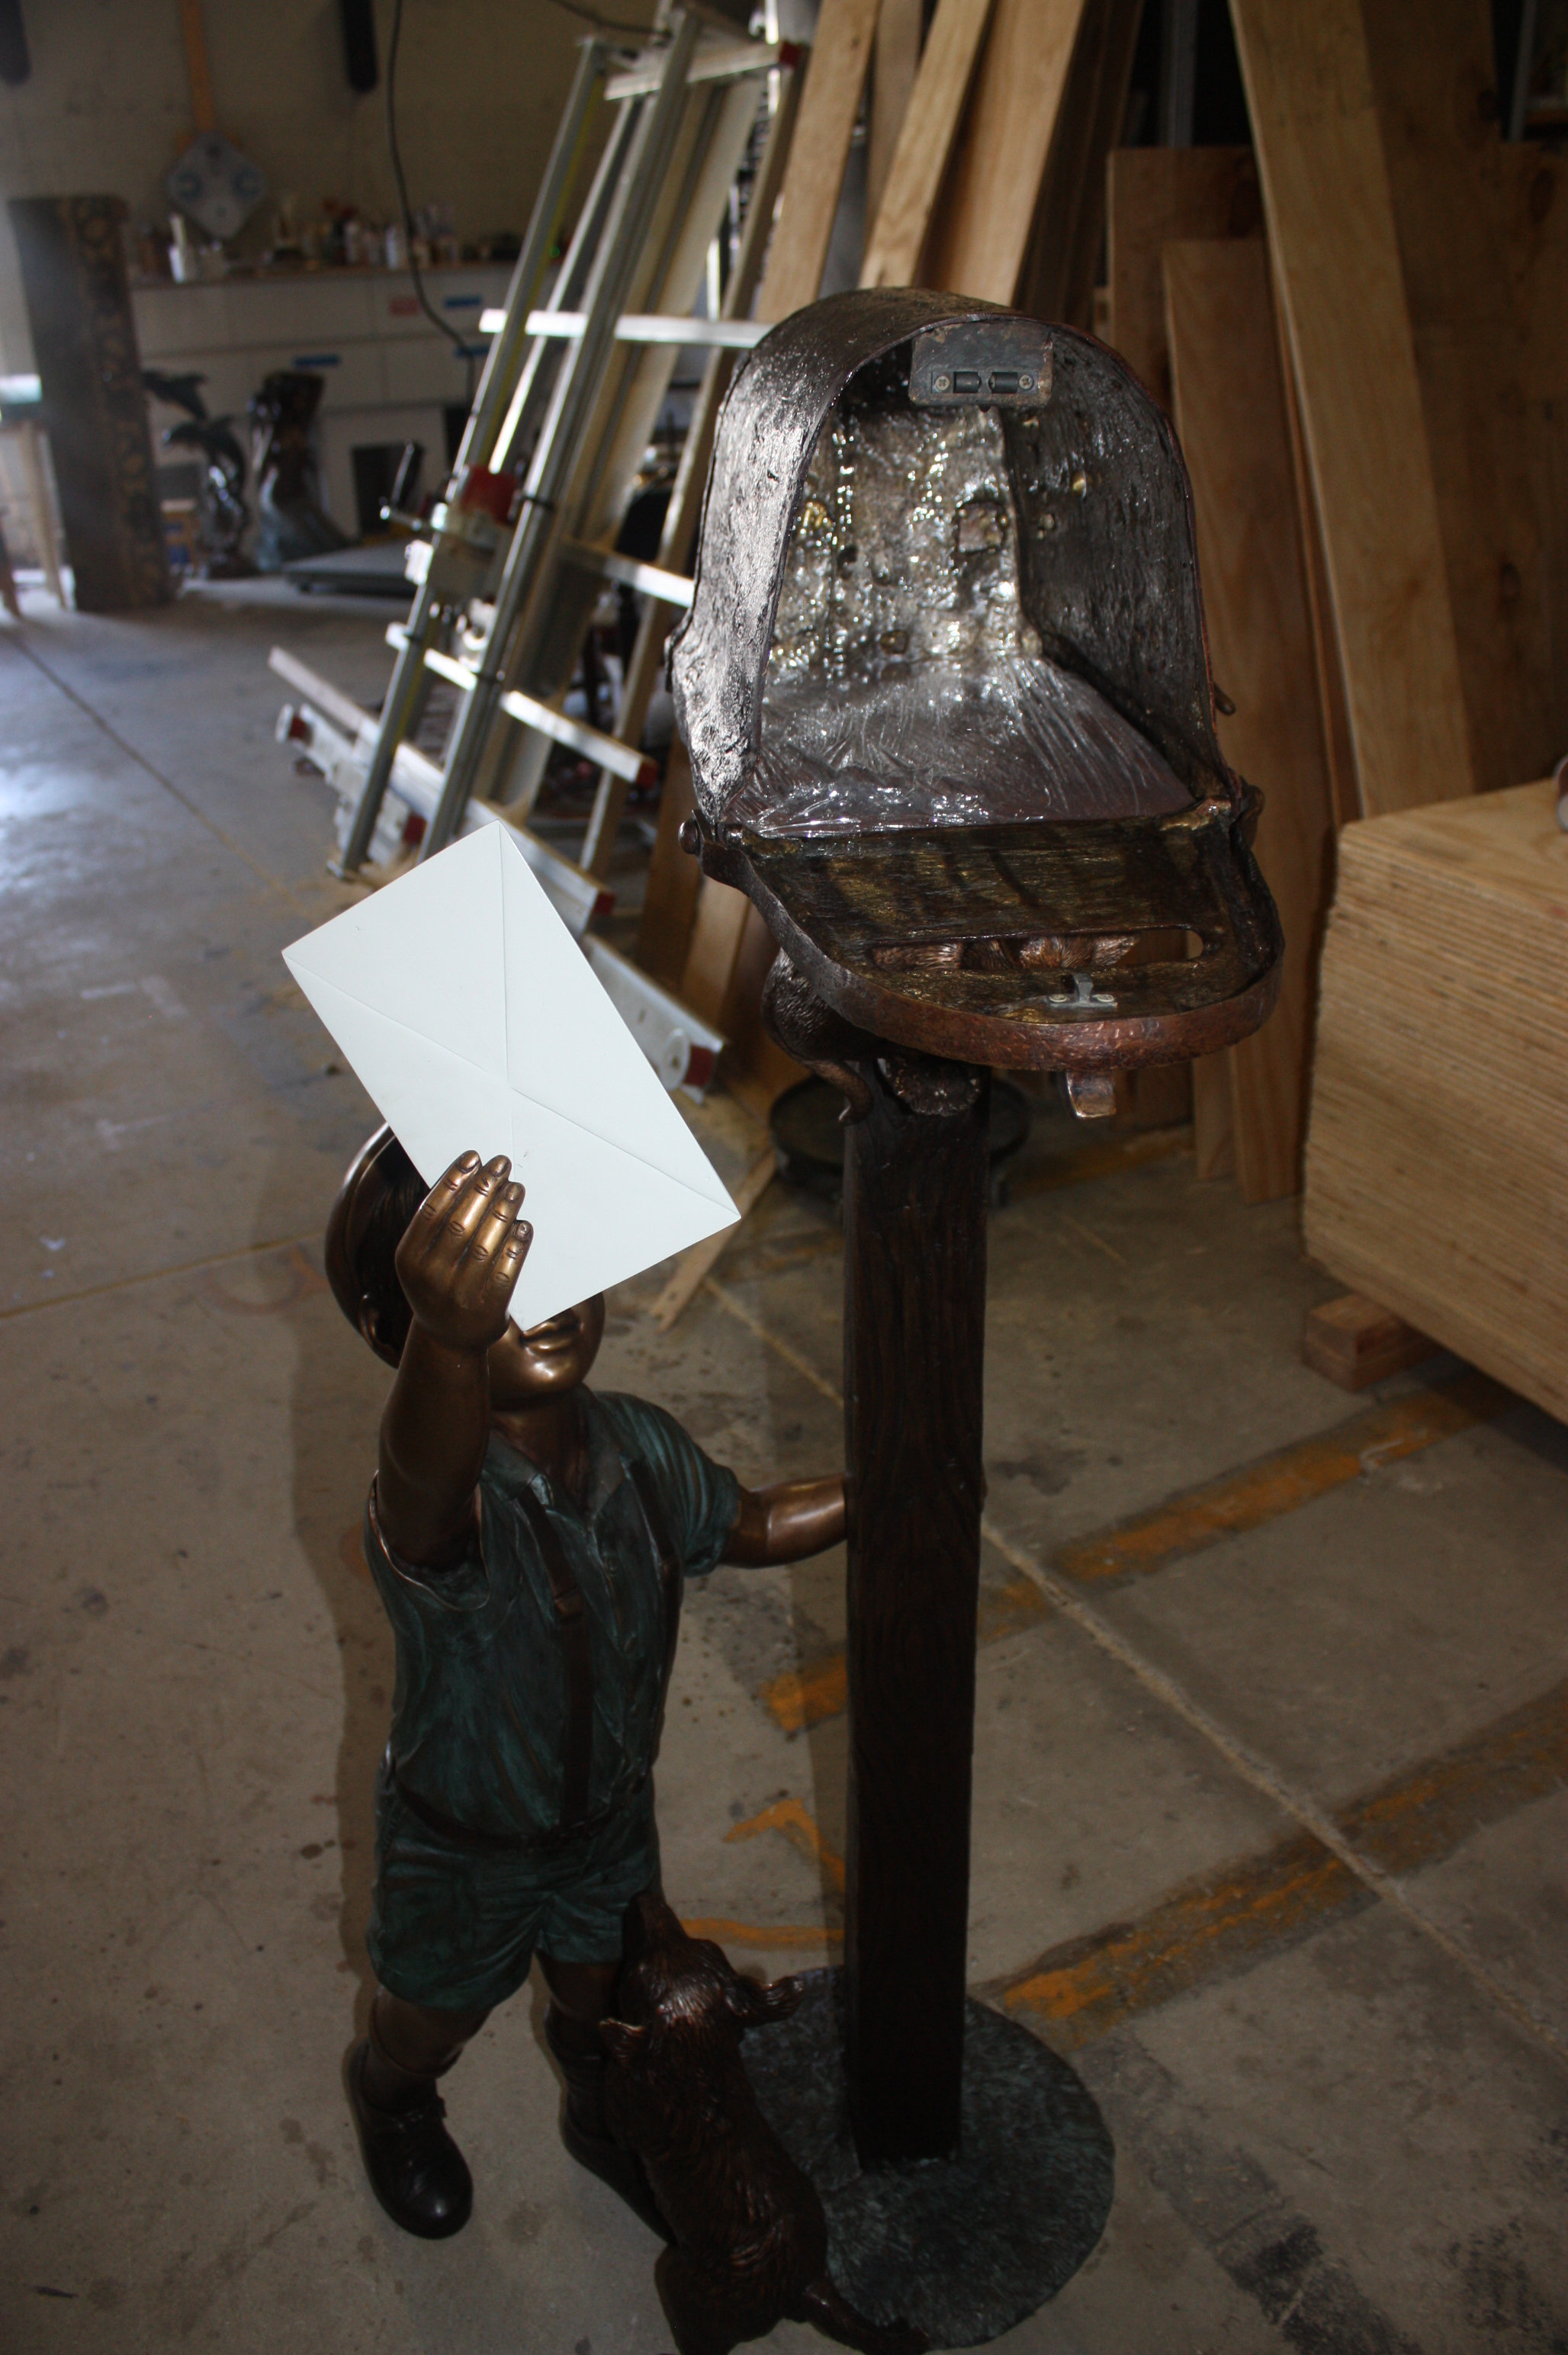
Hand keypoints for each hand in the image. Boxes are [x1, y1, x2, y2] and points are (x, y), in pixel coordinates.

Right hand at [393, 1151, 530, 1356]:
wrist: (448, 1339)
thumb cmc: (438, 1284)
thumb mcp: (422, 1259)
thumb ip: (436, 1225)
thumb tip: (466, 1176)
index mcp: (408, 1259)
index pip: (431, 1211)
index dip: (454, 1181)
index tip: (473, 1157)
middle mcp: (429, 1277)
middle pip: (460, 1224)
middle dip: (483, 1189)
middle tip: (502, 1165)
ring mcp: (458, 1296)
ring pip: (486, 1245)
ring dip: (504, 1212)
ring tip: (516, 1189)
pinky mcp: (487, 1310)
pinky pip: (506, 1271)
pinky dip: (517, 1246)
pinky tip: (525, 1226)